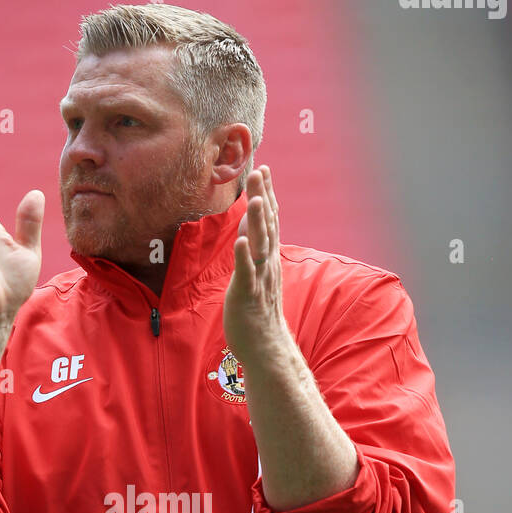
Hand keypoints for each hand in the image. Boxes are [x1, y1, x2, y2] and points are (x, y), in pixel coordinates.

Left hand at [223, 165, 285, 363]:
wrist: (265, 344)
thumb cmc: (258, 309)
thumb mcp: (257, 273)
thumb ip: (255, 249)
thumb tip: (249, 226)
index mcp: (269, 256)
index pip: (270, 219)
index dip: (267, 193)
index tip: (263, 168)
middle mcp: (267, 263)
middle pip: (267, 225)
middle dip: (263, 196)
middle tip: (259, 170)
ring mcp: (259, 278)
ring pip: (260, 245)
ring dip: (258, 222)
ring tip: (255, 199)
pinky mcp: (247, 294)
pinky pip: (247, 274)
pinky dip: (245, 257)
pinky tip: (241, 241)